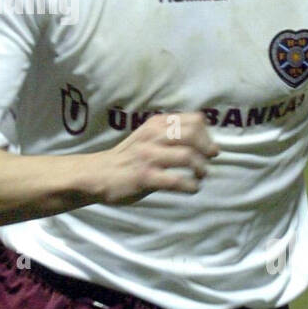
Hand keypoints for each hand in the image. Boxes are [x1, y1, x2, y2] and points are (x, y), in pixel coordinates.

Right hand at [95, 112, 218, 205]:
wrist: (99, 174)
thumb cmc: (128, 157)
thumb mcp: (148, 136)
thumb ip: (171, 134)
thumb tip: (206, 142)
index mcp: (156, 124)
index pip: (195, 120)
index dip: (207, 134)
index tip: (206, 147)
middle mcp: (153, 136)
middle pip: (193, 135)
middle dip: (207, 149)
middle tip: (208, 161)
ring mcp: (148, 156)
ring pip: (188, 156)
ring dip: (201, 169)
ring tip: (200, 176)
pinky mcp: (145, 177)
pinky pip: (177, 180)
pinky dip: (190, 186)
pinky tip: (191, 189)